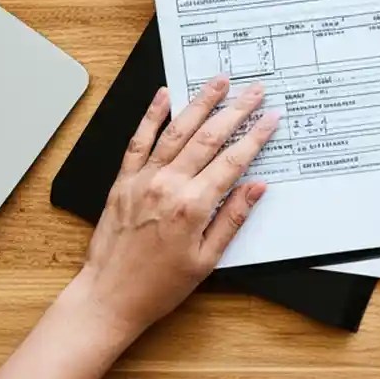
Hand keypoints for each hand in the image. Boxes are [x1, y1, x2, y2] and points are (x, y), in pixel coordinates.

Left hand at [75, 76, 277, 331]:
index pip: (232, 162)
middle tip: (253, 91)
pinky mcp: (123, 180)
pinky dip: (151, 115)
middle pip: (208, 138)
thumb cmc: (158, 286)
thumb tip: (256, 189)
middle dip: (235, 111)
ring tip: (218, 82)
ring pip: (177, 131)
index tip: (270, 119)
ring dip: (200, 103)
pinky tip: (163, 96)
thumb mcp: (207, 260)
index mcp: (192, 207)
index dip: (255, 137)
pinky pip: (139, 140)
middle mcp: (167, 186)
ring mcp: (143, 180)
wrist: (109, 296)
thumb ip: (232, 219)